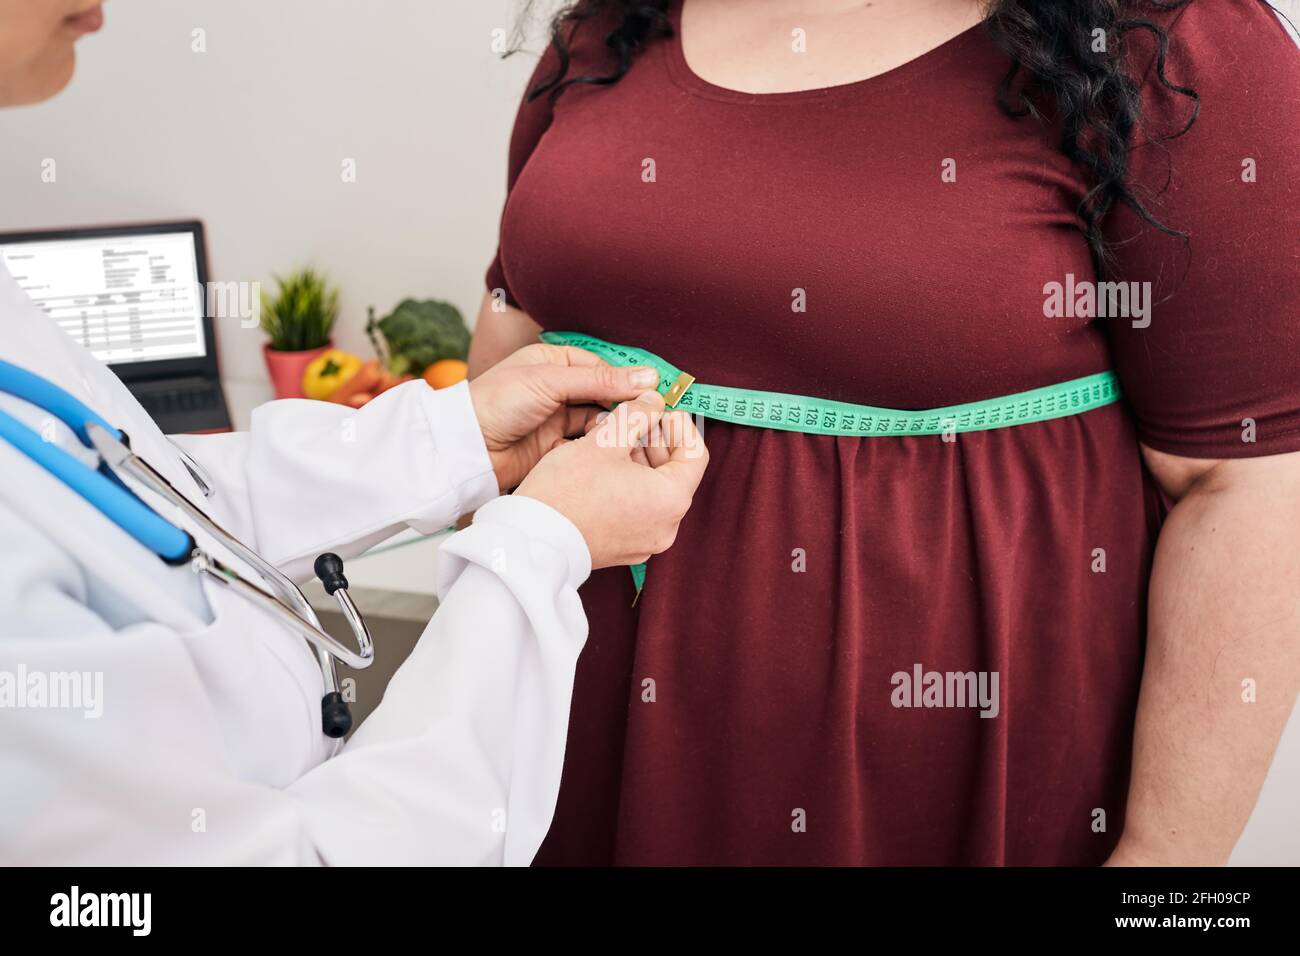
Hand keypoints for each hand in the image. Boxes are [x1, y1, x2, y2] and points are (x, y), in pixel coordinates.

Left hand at [468, 343, 659, 491]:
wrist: (465, 447)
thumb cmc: (497, 403)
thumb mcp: (550, 381)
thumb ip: (599, 380)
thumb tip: (647, 376)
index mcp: (553, 363)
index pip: (602, 368)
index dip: (629, 380)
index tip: (656, 392)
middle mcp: (557, 388)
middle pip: (604, 395)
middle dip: (626, 405)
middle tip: (654, 417)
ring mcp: (557, 418)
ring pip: (599, 421)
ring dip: (615, 427)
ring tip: (636, 434)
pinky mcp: (555, 446)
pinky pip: (587, 443)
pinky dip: (600, 446)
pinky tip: (614, 450)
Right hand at [516, 391, 708, 568]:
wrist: (531, 539)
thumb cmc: (568, 489)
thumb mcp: (605, 440)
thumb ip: (637, 415)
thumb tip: (654, 401)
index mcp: (671, 499)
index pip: (695, 454)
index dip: (679, 425)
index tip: (659, 409)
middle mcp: (666, 526)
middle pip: (674, 473)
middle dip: (655, 439)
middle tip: (634, 418)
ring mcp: (646, 541)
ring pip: (653, 489)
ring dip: (638, 459)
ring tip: (611, 438)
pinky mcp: (625, 548)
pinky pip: (637, 508)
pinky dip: (627, 484)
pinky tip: (602, 465)